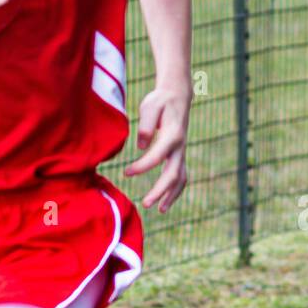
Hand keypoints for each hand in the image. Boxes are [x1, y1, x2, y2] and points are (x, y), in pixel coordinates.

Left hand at [124, 87, 189, 212]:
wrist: (177, 97)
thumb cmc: (160, 101)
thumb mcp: (150, 106)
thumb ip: (147, 125)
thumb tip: (141, 145)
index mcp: (173, 135)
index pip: (158, 156)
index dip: (142, 166)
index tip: (126, 172)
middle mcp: (180, 147)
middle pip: (173, 174)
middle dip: (160, 190)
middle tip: (145, 203)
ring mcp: (182, 153)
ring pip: (181, 179)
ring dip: (171, 196)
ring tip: (160, 210)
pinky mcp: (179, 156)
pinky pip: (181, 177)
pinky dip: (175, 191)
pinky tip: (165, 201)